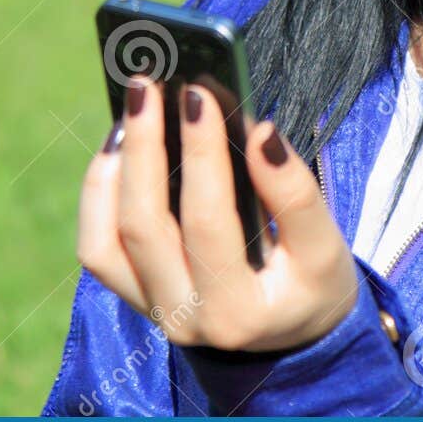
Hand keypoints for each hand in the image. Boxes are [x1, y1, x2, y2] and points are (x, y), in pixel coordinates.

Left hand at [77, 74, 358, 352]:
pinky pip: (97, 246)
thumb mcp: (324, 247)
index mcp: (237, 312)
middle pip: (146, 226)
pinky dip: (98, 193)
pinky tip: (118, 146)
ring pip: (107, 239)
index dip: (203, 156)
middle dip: (146, 147)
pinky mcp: (134, 295)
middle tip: (151, 85)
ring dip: (116, 167)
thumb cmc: (311, 283)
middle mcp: (185, 319)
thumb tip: (261, 133)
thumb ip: (297, 194)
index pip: (209, 224)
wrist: (289, 336)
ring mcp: (152, 309)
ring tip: (134, 109)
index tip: (201, 95)